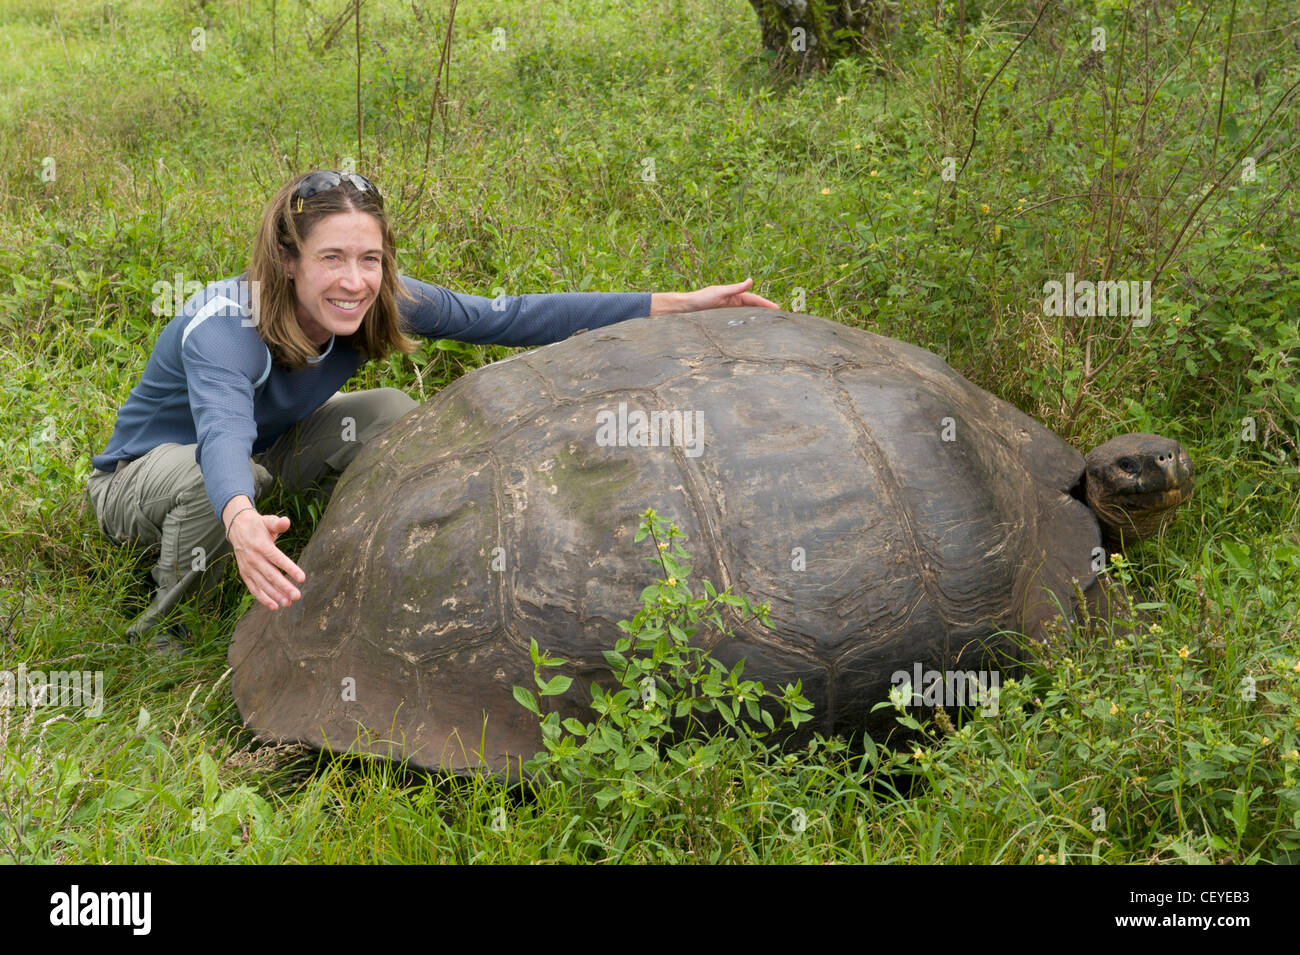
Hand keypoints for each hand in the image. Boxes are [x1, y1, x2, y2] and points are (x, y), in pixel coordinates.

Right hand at [224, 500, 305, 610]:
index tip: (302, 578)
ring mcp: (248, 568)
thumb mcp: (268, 521)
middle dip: (284, 587)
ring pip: (262, 584)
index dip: (290, 568)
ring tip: (288, 603)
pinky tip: (274, 606)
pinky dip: (263, 598)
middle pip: (271, 575)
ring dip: (275, 595)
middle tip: (297, 596)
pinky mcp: (245, 574)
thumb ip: (278, 523)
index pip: (277, 559)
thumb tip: (286, 521)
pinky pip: (253, 588)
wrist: (237, 528)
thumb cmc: (259, 526)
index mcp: (262, 546)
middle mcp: (254, 558)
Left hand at [650, 278, 779, 315]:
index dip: (765, 304)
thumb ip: (735, 288)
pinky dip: (745, 327)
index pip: (753, 299)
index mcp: (732, 295)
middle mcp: (731, 303)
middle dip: (765, 312)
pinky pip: (737, 323)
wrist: (684, 309)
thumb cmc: (700, 299)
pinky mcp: (721, 321)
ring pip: (746, 316)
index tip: (777, 309)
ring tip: (769, 327)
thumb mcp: (719, 292)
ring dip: (756, 320)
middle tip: (779, 319)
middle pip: (752, 308)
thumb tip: (751, 281)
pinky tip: (750, 334)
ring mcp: (727, 313)